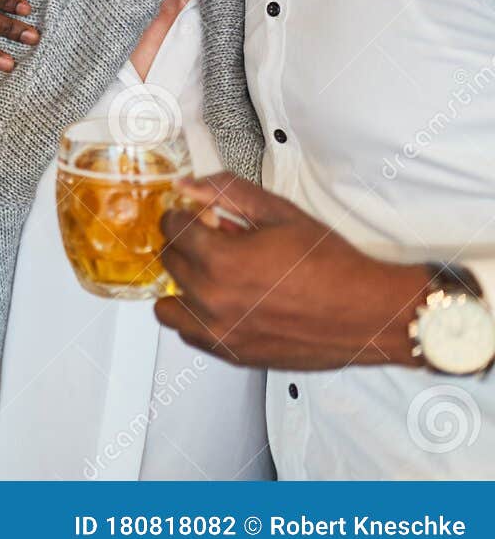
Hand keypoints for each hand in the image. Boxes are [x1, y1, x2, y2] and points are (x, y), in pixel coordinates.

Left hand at [155, 172, 431, 370]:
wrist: (368, 312)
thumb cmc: (331, 264)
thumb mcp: (279, 213)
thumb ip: (227, 192)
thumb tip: (186, 185)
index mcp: (220, 260)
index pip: (172, 228)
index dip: (186, 215)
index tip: (201, 216)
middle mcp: (212, 300)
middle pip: (169, 262)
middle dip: (188, 245)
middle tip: (218, 241)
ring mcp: (220, 331)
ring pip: (168, 304)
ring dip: (184, 285)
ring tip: (214, 274)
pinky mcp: (232, 353)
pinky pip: (188, 333)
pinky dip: (196, 316)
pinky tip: (222, 302)